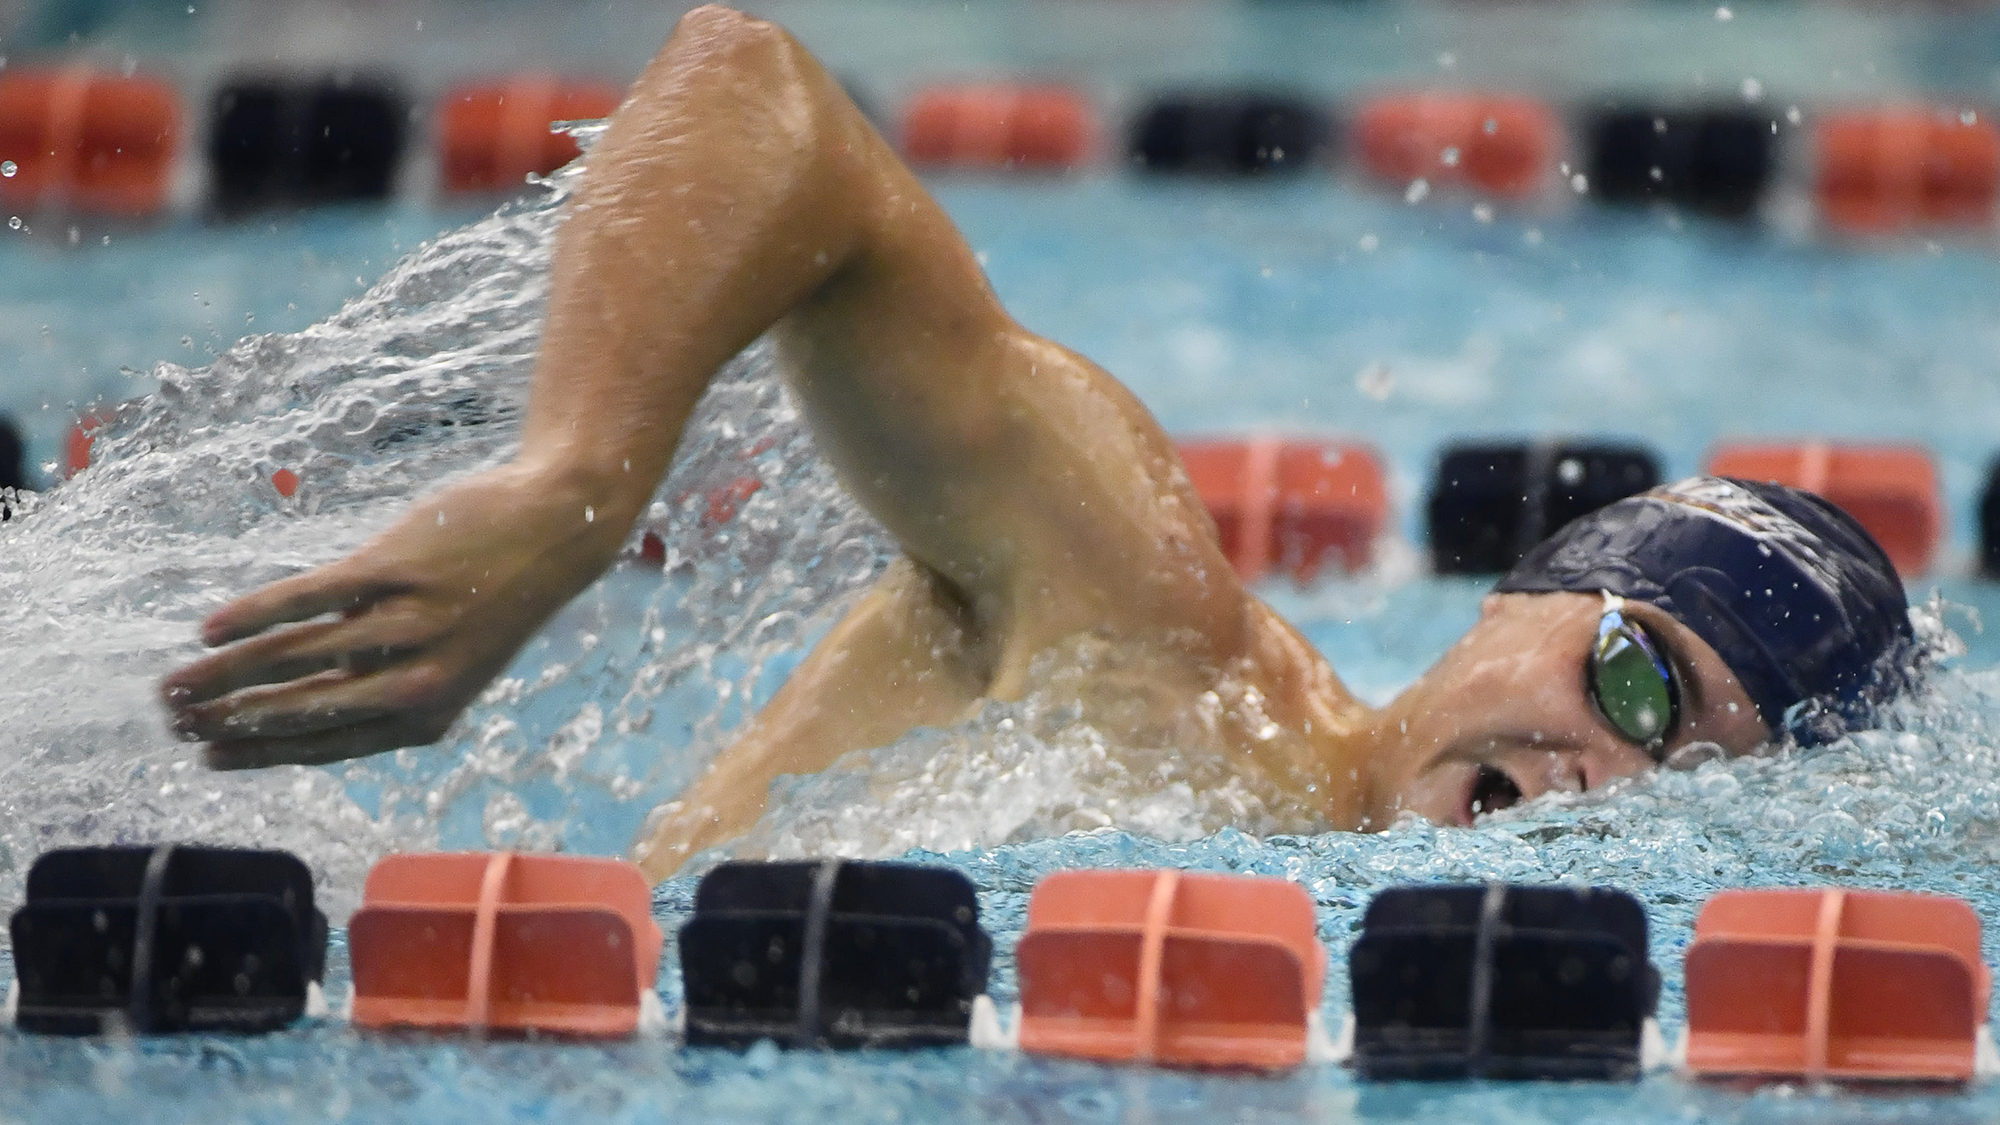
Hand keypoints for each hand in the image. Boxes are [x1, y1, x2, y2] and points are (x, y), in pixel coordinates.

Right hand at [161, 461, 628, 768]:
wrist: (556, 528)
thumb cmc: (489, 598)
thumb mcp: (447, 661)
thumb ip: (379, 684)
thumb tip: (292, 699)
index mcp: (427, 716)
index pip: (326, 745)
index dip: (260, 754)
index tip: (208, 759)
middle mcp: (417, 680)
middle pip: (300, 708)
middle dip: (229, 718)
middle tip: (174, 721)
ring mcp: (406, 625)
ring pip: (294, 657)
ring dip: (225, 671)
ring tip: (178, 679)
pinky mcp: (396, 571)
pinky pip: (307, 598)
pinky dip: (254, 615)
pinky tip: (211, 628)